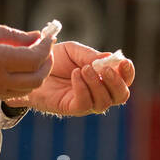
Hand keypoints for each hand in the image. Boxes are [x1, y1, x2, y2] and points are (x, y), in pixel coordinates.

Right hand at [0, 20, 53, 100]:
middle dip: (47, 63)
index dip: (46, 47)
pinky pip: (15, 93)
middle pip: (37, 78)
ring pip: (28, 89)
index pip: (34, 58)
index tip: (48, 36)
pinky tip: (19, 68)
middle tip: (46, 49)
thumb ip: (13, 34)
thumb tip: (36, 36)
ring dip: (37, 74)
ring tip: (34, 57)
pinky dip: (24, 82)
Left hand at [5, 41, 134, 115]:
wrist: (31, 68)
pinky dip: (83, 88)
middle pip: (120, 96)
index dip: (128, 73)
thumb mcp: (74, 51)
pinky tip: (75, 75)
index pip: (125, 79)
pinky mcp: (72, 108)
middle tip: (106, 70)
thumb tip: (110, 59)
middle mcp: (99, 92)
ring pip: (104, 102)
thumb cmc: (55, 60)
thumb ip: (91, 56)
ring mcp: (87, 102)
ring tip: (82, 69)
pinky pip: (85, 104)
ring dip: (96, 84)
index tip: (124, 62)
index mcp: (104, 76)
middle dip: (117, 83)